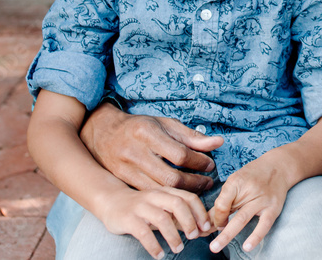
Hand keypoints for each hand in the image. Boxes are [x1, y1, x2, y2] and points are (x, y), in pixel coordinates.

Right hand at [81, 103, 223, 192]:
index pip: (179, 154)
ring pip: (160, 190)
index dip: (198, 161)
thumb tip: (218, 142)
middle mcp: (135, 152)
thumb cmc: (140, 127)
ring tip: (197, 189)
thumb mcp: (165, 124)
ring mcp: (126, 170)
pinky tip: (178, 195)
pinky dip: (167, 197)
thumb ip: (191, 136)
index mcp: (147, 133)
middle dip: (194, 182)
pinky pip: (149, 194)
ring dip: (183, 193)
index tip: (209, 165)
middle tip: (208, 182)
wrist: (103, 133)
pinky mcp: (123, 182)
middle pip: (170, 176)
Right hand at [97, 186, 211, 258]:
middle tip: (194, 236)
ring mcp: (141, 206)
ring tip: (178, 248)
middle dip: (189, 220)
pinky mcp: (128, 219)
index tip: (206, 227)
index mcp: (167, 192)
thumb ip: (180, 218)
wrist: (112, 201)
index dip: (200, 212)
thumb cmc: (143, 207)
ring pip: (162, 218)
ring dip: (173, 235)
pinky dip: (153, 245)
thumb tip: (203, 229)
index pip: (188, 197)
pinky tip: (159, 254)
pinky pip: (143, 232)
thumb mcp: (162, 208)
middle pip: (177, 204)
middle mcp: (155, 196)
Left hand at [208, 151, 293, 254]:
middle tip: (201, 239)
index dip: (215, 217)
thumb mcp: (235, 183)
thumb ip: (223, 203)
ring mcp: (261, 200)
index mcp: (235, 182)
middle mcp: (248, 190)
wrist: (279, 167)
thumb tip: (207, 223)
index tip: (217, 224)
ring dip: (227, 234)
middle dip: (212, 226)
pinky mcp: (273, 208)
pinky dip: (255, 236)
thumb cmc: (253, 176)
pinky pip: (264, 225)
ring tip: (215, 247)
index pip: (220, 203)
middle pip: (227, 210)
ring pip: (241, 219)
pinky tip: (247, 247)